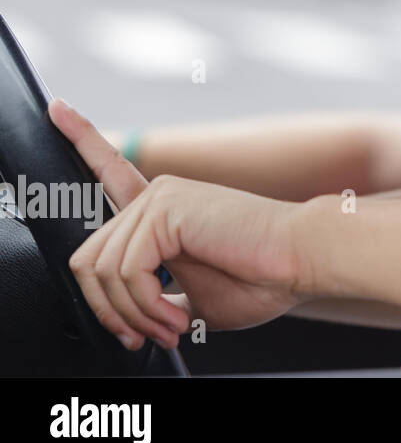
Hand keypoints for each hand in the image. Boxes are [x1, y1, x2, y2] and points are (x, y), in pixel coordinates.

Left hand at [49, 98, 307, 350]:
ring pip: (103, 273)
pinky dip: (145, 306)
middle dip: (113, 312)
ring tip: (173, 329)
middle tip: (151, 335)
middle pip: (89, 262)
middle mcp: (157, 196)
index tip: (59, 107)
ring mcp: (159, 197)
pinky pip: (126, 271)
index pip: (111, 171)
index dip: (82, 136)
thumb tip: (133, 322)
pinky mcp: (164, 206)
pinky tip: (176, 316)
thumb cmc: (262, 278)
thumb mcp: (194, 297)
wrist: (300, 260)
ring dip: (134, 316)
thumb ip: (158, 296)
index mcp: (164, 210)